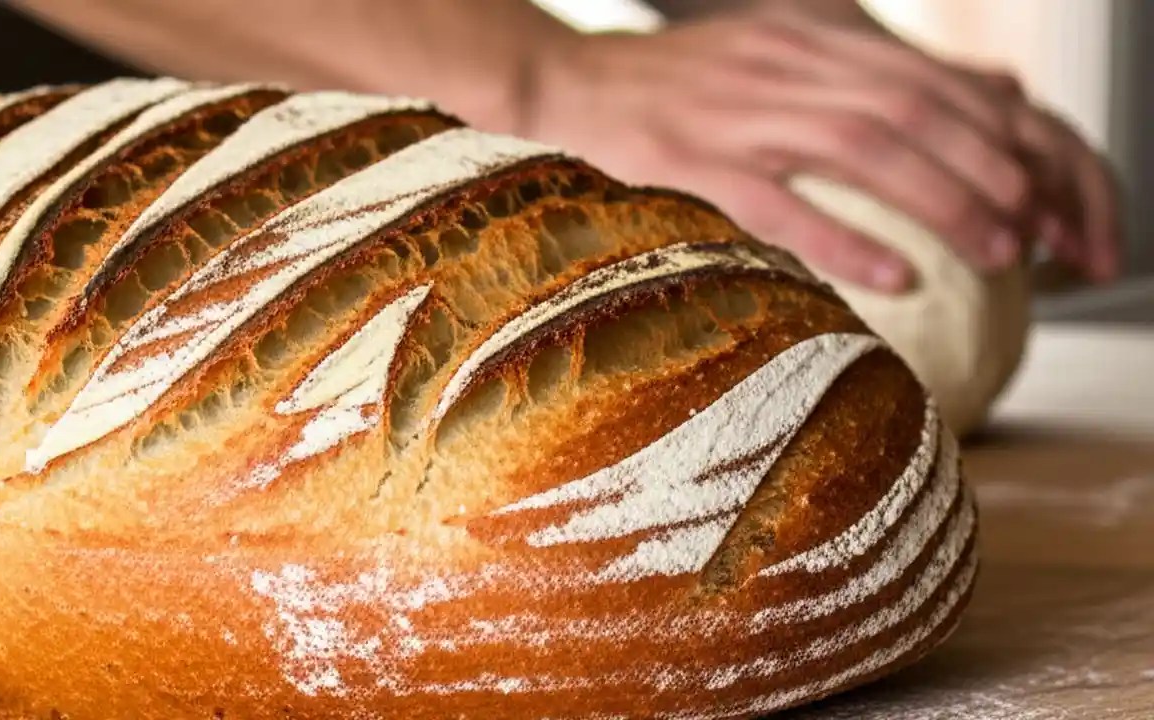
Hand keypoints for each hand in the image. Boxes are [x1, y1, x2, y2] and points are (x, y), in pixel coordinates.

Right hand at [522, 11, 1114, 290]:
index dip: (986, 126)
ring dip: (940, 200)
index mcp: (798, 42)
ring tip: (991, 251)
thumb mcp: (756, 59)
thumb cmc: (663, 91)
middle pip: (908, 109)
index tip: (1029, 177)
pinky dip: (847, 241)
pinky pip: (782, 206)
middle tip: (1026, 226)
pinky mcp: (690, 167)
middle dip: (982, 167)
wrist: (559, 86)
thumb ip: (830, 78)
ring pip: (863, 148)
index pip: (919, 74)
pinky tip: (897, 277)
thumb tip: (915, 112)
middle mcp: (777, 69)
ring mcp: (733, 117)